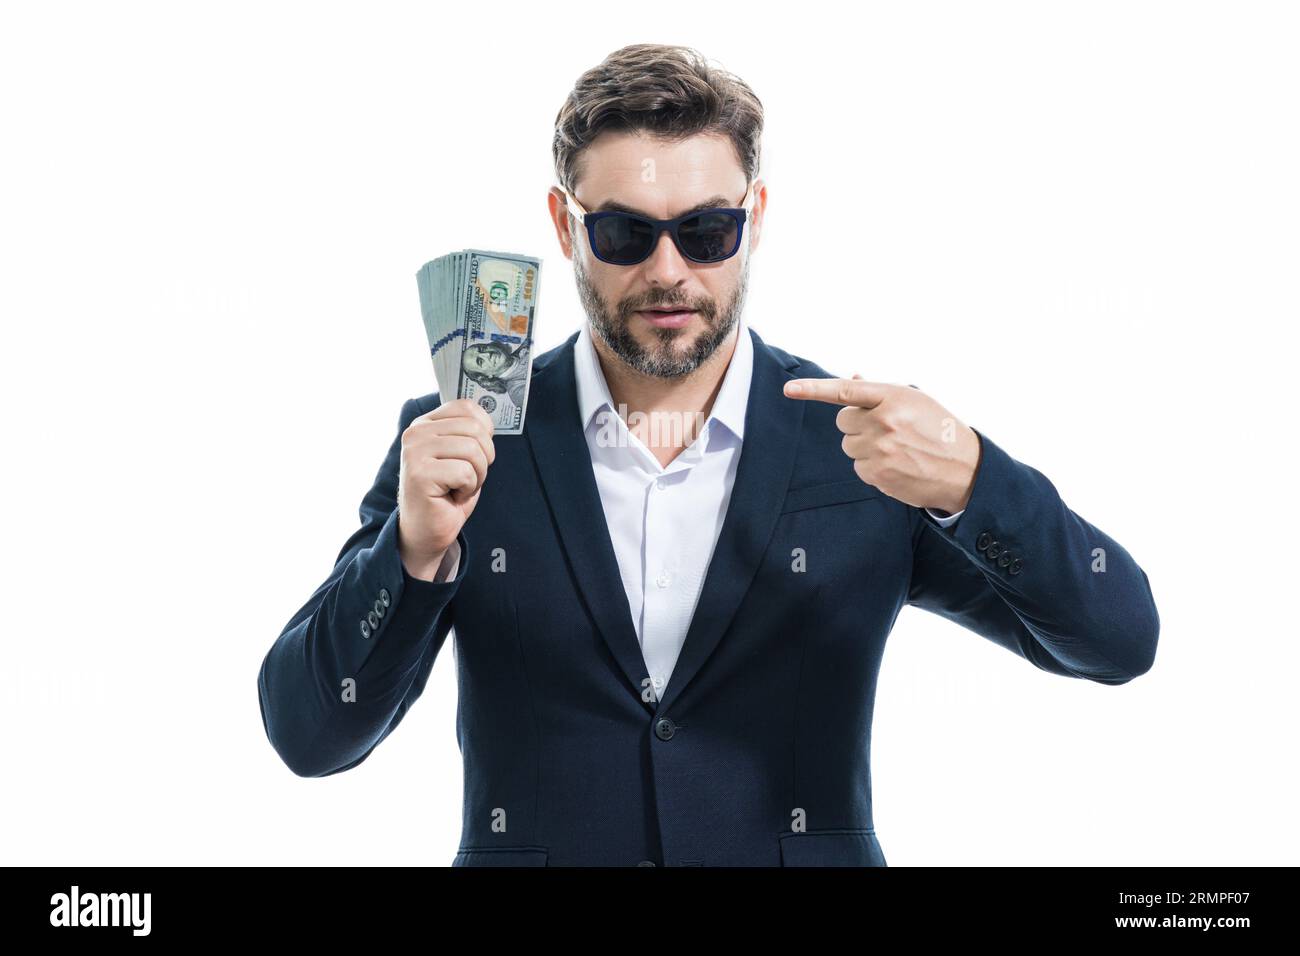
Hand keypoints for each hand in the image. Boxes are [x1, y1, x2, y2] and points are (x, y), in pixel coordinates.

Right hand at [397, 398, 495, 578]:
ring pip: (473, 450)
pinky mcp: (419, 474)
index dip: (484, 433)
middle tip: (467, 478)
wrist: (427, 531)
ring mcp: (414, 452)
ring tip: (459, 487)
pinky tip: (451, 496)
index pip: (468, 408)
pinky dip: (468, 489)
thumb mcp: (461, 456)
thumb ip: (470, 433)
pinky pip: (465, 472)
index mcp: (425, 423)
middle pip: (475, 429)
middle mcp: (415, 433)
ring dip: (476, 476)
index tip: (473, 455)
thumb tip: (488, 422)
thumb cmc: (447, 495)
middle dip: (484, 459)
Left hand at [783, 375, 979, 513]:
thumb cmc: (938, 428)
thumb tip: (849, 377)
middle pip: (843, 420)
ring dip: (865, 445)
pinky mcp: (878, 474)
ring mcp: (880, 449)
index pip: (845, 391)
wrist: (965, 469)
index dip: (813, 389)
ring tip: (896, 448)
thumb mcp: (915, 400)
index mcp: (893, 397)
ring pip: (848, 445)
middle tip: (886, 429)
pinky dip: (873, 466)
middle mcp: (884, 421)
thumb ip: (879, 392)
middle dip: (857, 423)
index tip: (789, 389)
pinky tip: (897, 465)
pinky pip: (858, 466)